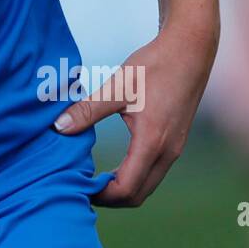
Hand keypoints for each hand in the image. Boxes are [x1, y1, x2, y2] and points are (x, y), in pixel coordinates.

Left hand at [54, 20, 217, 206]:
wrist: (190, 50)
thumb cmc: (154, 66)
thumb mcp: (117, 87)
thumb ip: (87, 110)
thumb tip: (58, 128)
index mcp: (152, 142)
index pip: (127, 189)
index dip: (101, 194)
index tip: (76, 185)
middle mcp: (168, 152)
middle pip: (138, 195)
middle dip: (110, 198)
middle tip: (81, 186)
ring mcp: (174, 148)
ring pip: (147, 185)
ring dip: (122, 188)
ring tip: (94, 178)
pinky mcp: (175, 141)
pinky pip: (153, 172)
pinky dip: (133, 176)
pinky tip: (114, 164)